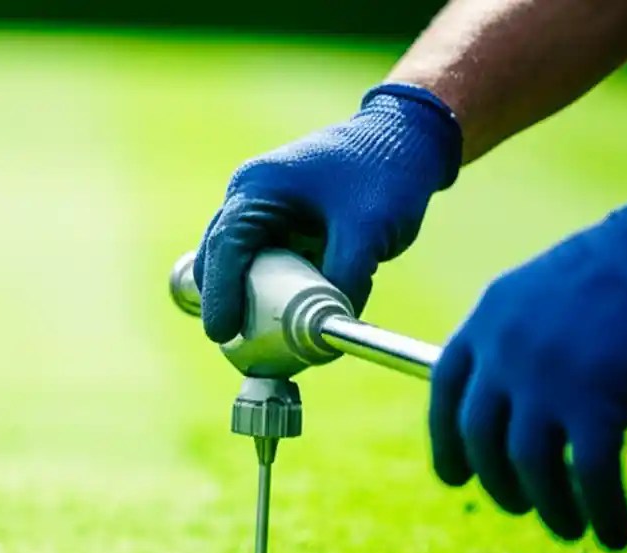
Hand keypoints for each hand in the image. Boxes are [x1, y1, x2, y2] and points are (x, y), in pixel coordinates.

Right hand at [194, 83, 461, 342]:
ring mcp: (263, 205)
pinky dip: (266, 285)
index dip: (219, 294)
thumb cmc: (386, 171)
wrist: (409, 135)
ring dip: (243, 293)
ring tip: (251, 337)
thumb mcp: (368, 231)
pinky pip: (262, 258)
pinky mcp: (281, 218)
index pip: (225, 248)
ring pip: (237, 259)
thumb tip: (328, 332)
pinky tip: (279, 313)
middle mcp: (251, 195)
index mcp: (259, 189)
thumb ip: (345, 281)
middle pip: (218, 256)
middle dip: (222, 298)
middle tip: (231, 342)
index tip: (221, 333)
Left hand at [430, 150, 626, 549]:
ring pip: (527, 463)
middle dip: (497, 481)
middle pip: (478, 435)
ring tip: (570, 527)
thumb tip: (521, 410)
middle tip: (521, 505)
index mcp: (489, 315)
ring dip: (548, 505)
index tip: (454, 474)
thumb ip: (527, 343)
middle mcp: (505, 346)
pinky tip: (613, 533)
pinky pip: (587, 474)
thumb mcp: (555, 296)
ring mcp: (546, 373)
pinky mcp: (597, 397)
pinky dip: (600, 511)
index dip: (445, 440)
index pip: (443, 390)